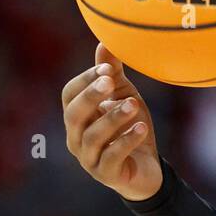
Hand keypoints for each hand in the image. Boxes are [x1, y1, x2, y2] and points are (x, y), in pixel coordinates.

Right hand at [61, 42, 161, 200]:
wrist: (146, 170)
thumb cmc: (129, 128)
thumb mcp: (124, 97)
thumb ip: (113, 74)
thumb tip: (105, 41)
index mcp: (78, 116)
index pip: (69, 94)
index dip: (85, 80)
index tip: (106, 67)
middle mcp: (76, 137)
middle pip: (73, 114)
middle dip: (90, 96)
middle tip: (109, 80)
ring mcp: (89, 158)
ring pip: (92, 136)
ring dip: (113, 118)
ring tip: (133, 105)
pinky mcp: (107, 174)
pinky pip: (112, 157)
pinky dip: (126, 140)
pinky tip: (141, 127)